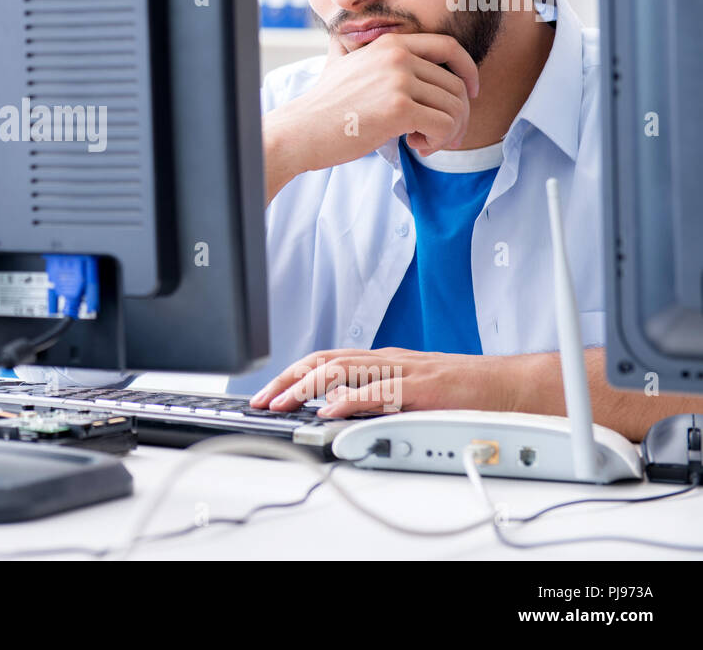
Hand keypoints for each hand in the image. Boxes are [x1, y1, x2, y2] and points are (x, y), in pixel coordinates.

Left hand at [248, 347, 519, 417]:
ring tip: (284, 404)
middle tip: (261, 400)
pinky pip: (382, 391)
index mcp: (379, 360)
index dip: (291, 375)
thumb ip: (373, 395)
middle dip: (287, 380)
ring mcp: (403, 371)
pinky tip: (332, 410)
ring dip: (308, 387)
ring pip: (345, 370)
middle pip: (324, 361)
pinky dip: (353, 400)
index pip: (323, 360)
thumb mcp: (405, 391)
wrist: (507, 388)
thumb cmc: (459, 393)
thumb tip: (334, 407)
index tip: (266, 394)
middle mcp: (386, 360)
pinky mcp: (423, 389)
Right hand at [262, 32, 478, 198]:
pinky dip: (437, 142)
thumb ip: (353, 49)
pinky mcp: (399, 109)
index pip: (449, 48)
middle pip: (456, 85)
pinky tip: (416, 146)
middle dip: (458, 116)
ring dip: (447, 132)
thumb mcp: (339, 63)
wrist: (301, 130)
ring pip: (454, 108)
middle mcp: (398, 57)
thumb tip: (342, 36)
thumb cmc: (322, 105)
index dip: (468, 71)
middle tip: (443, 136)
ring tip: (424, 143)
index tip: (470, 94)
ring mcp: (399, 81)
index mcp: (391, 44)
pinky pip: (443, 126)